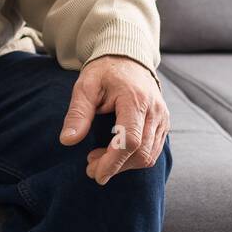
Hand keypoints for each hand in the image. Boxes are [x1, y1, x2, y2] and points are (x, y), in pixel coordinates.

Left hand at [59, 55, 168, 185]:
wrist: (128, 58)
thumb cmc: (104, 72)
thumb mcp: (85, 87)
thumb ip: (78, 113)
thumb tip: (67, 141)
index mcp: (135, 99)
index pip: (130, 141)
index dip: (113, 162)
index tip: (94, 173)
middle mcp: (154, 110)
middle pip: (141, 153)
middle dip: (115, 167)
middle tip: (90, 167)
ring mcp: (162, 117)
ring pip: (149, 156)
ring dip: (123, 165)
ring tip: (99, 159)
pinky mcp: (163, 123)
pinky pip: (153, 150)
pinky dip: (133, 159)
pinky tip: (114, 154)